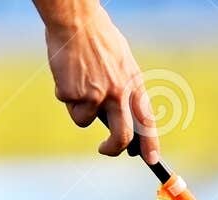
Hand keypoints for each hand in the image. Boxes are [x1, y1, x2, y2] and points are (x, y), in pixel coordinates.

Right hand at [38, 0, 159, 163]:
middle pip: (122, 136)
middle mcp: (119, 92)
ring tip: (75, 79)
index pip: (147, 121)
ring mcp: (97, 95)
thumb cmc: (97, 38)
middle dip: (113, 148)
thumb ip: (123, 88)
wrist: (75, 20)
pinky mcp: (75, 94)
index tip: (152, 160)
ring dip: (78, 107)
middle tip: (104, 149)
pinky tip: (66, 72)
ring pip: (85, 120)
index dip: (151, 143)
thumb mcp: (120, 61)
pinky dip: (65, 94)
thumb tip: (121, 118)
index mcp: (133, 83)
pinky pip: (69, 105)